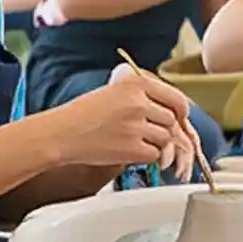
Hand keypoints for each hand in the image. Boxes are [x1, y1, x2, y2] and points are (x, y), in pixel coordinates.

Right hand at [56, 64, 199, 180]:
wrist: (60, 133)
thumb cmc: (83, 114)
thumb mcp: (115, 92)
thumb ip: (143, 96)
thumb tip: (172, 109)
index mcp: (136, 84)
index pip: (176, 98)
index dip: (181, 111)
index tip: (180, 117)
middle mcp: (139, 103)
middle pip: (172, 120)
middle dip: (165, 130)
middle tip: (149, 134)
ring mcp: (137, 126)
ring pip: (165, 139)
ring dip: (156, 144)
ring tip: (134, 142)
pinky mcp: (132, 148)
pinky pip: (155, 155)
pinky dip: (147, 157)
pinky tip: (130, 151)